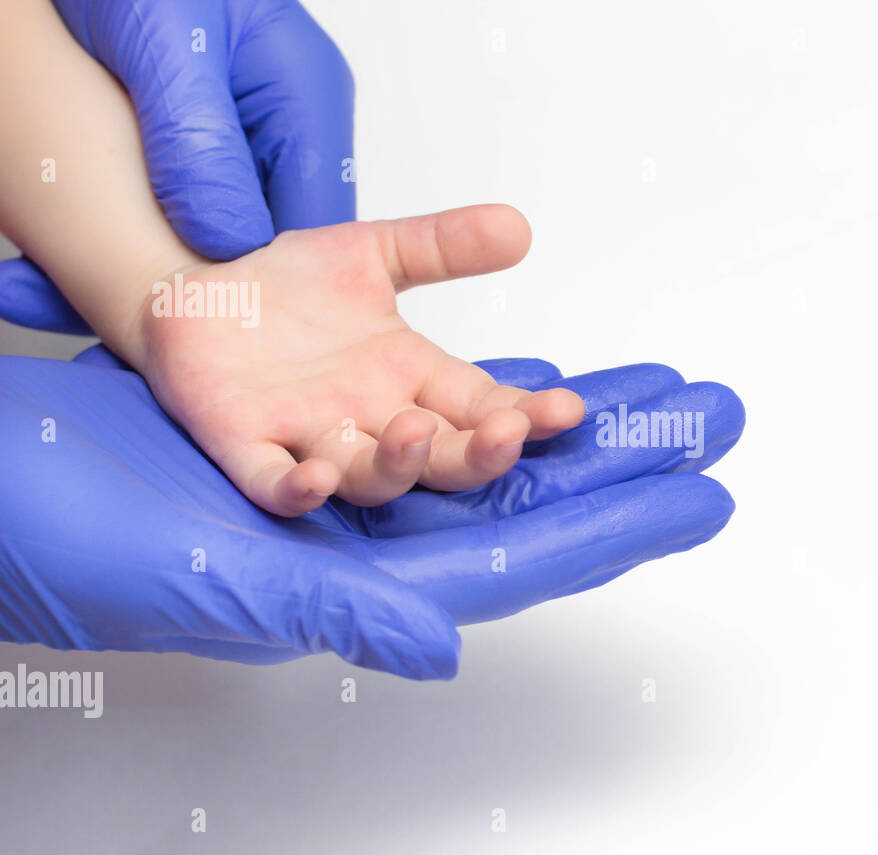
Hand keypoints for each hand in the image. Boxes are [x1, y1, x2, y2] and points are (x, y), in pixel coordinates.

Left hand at [0, 0, 351, 332]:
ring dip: (134, 267)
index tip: (194, 324)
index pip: (312, 227)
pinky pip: (161, 209)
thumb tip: (226, 242)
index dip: (259, 286)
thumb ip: (199, 142)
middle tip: (123, 328)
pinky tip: (45, 261)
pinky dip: (101, 237)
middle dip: (189, 286)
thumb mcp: (164, 41)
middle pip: (261, 242)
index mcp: (304, 100)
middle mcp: (281, 127)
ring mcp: (238, 139)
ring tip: (57, 293)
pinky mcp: (190, 146)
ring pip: (205, 234)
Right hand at [0, 348, 743, 678]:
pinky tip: (528, 381)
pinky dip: (482, 388)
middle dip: (628, 453)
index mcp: (371, 578)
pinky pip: (419, 403)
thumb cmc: (87, 545)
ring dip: (572, 415)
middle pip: (536, 490)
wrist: (10, 478)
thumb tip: (446, 648)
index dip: (624, 520)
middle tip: (710, 414)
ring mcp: (350, 476)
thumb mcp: (219, 583)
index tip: (705, 491)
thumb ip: (340, 609)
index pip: (531, 550)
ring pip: (489, 442)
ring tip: (643, 386)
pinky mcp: (317, 430)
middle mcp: (376, 531)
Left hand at [129, 203, 583, 514]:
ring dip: (399, 463)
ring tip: (415, 429)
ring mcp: (313, 438)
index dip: (526, 415)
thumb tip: (520, 226)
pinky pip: (276, 484)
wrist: (194, 290)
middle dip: (479, 452)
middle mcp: (373, 419)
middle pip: (442, 457)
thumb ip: (442, 245)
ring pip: (372, 477)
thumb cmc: (286, 285)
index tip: (569, 409)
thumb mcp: (372, 252)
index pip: (482, 407)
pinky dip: (299, 489)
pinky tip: (317, 479)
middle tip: (509, 432)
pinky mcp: (248, 446)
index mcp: (411, 378)